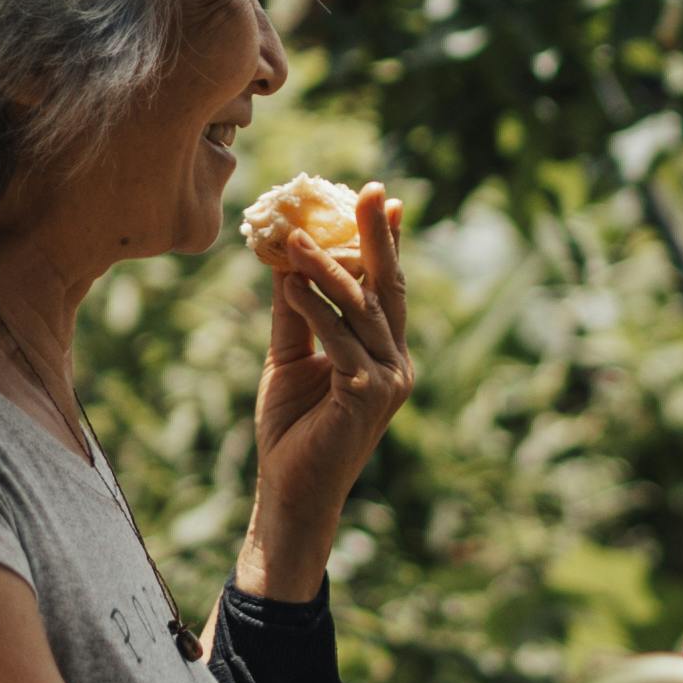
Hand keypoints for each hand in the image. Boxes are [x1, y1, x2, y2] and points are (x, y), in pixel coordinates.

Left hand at [237, 183, 414, 601]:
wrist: (291, 492)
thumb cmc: (292, 430)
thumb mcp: (290, 359)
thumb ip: (295, 314)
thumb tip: (285, 261)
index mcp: (385, 353)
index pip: (388, 288)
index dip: (387, 243)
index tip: (385, 199)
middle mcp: (396, 363)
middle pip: (388, 287)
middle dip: (378, 237)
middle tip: (371, 190)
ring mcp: (388, 381)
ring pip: (359, 310)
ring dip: (326, 269)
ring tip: (293, 236)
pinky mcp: (367, 398)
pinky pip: (340, 342)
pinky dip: (314, 310)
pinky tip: (290, 285)